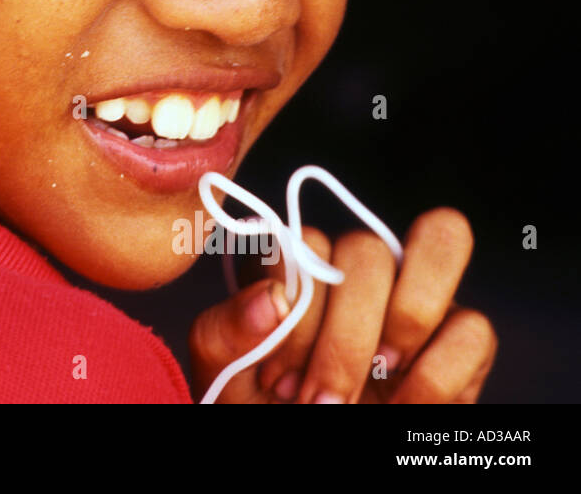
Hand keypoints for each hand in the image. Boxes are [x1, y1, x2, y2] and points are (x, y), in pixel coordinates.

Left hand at [188, 207, 495, 401]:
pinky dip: (435, 376)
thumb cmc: (263, 409)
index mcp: (297, 267)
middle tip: (316, 398)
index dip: (297, 307)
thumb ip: (226, 330)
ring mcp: (414, 300)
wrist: (304, 459)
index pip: (307, 241)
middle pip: (367, 248)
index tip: (274, 376)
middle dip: (342, 337)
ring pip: (438, 246)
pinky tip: (402, 407)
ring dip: (399, 328)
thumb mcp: (226, 374)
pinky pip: (474, 328)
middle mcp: (357, 272)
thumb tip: (272, 297)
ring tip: (367, 387)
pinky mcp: (462, 342)